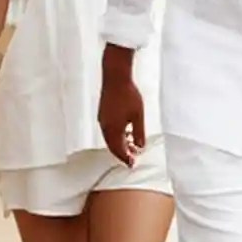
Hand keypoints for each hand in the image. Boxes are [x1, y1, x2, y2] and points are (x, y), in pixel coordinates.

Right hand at [98, 47, 144, 166]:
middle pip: (112, 146)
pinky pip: (108, 129)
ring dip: (120, 143)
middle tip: (133, 158)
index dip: (125, 158)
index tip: (132, 164)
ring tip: (132, 145)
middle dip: (122, 153)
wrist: (115, 77)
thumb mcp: (138, 116)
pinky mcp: (103, 113)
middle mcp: (105, 126)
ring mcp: (102, 119)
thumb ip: (139, 133)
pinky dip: (116, 135)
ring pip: (110, 138)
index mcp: (112, 129)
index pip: (118, 150)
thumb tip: (140, 146)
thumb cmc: (128, 95)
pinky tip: (126, 131)